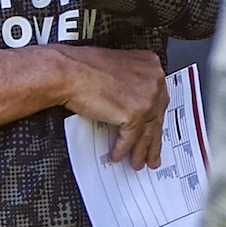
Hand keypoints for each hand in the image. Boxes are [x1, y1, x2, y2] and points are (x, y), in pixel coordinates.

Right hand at [57, 46, 168, 169]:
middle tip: (151, 153)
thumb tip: (132, 101)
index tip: (155, 129)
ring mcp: (146, 98)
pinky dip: (122, 149)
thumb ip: (131, 82)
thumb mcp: (117, 67)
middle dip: (153, 138)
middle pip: (156, 117)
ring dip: (141, 150)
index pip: (159, 98)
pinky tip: (117, 154)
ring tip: (137, 161)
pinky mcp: (134, 114)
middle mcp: (154, 80)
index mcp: (151, 65)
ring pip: (147, 131)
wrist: (67, 72)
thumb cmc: (82, 66)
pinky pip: (130, 138)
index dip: (155, 118)